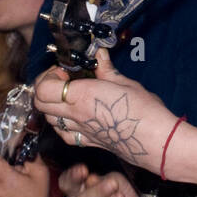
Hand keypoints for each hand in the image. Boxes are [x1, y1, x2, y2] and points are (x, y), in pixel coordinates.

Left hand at [35, 50, 170, 169]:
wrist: (156, 141)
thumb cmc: (144, 111)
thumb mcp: (125, 82)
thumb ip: (105, 69)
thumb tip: (98, 54)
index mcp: (82, 95)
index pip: (43, 87)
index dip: (49, 75)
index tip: (64, 70)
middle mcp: (76, 115)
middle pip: (40, 103)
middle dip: (46, 88)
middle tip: (64, 80)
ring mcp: (80, 131)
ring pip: (49, 118)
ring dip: (52, 105)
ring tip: (70, 96)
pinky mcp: (87, 143)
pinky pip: (63, 133)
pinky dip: (62, 123)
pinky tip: (75, 116)